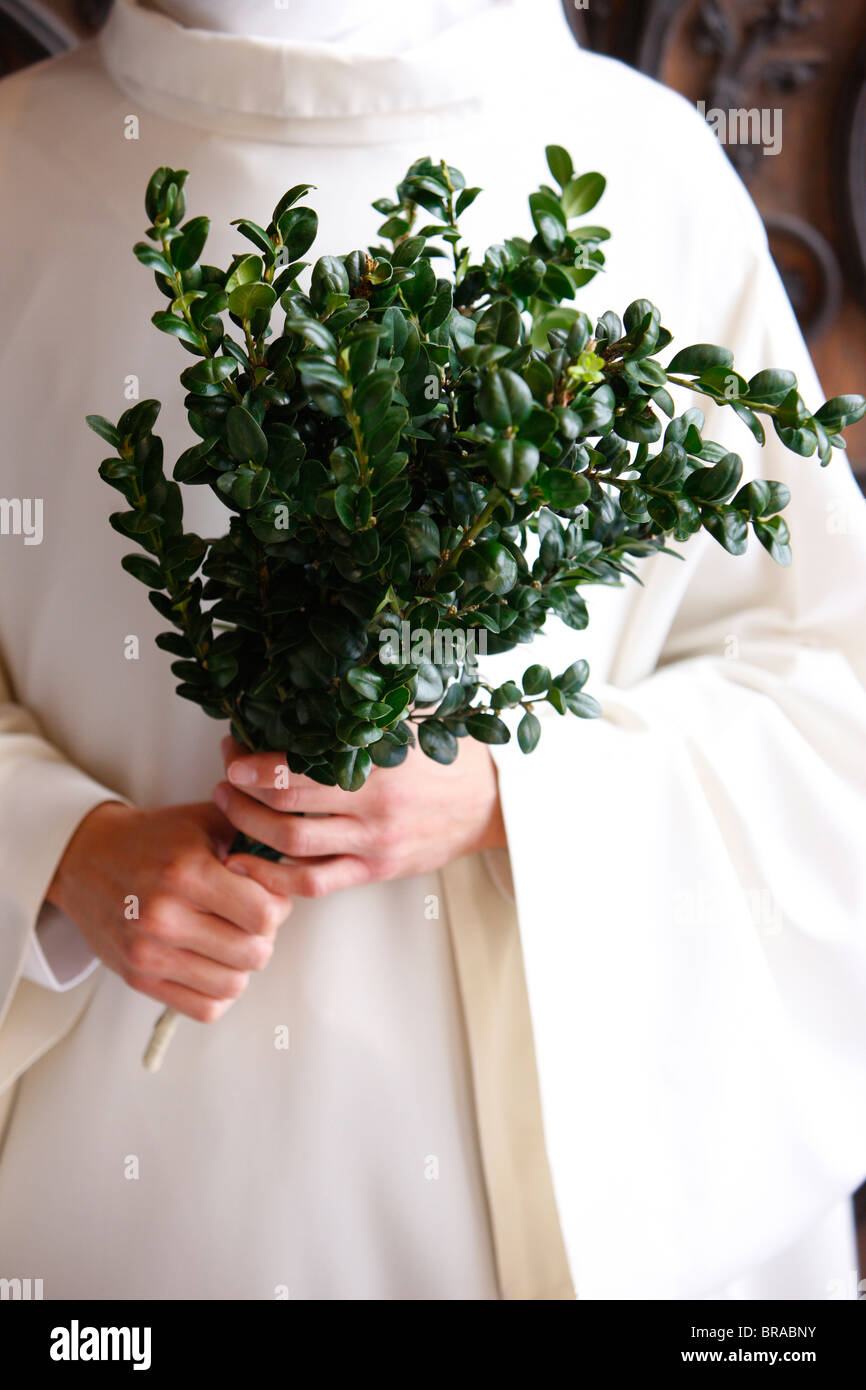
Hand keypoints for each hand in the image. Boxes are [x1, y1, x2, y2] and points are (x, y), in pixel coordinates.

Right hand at [46, 801, 290, 1021]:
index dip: (277, 905)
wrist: (86, 857)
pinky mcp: (139, 979)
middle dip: (263, 935)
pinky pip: (204, 1008)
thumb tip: (298, 863)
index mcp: (186, 872)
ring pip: (233, 985)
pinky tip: (212, 962)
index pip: (264, 914)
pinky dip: (218, 991)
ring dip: (241, 964)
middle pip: (254, 953)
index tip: (265, 893)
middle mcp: (164, 916)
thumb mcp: (205, 819)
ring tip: (229, 938)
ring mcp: (148, 953)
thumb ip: (254, 835)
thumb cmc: (156, 838)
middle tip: (248, 917)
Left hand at [212, 735, 506, 898]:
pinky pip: (314, 884)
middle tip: (223, 777)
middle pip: (286, 810)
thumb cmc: (452, 757)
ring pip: (293, 849)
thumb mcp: (414, 720)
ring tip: (227, 811)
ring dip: (249, 831)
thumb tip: (320, 675)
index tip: (232, 749)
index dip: (255, 763)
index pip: (300, 770)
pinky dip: (274, 878)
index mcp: (379, 768)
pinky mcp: (374, 871)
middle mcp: (372, 811)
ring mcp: (372, 846)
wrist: (494, 806)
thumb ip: (369, 708)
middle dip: (242, 794)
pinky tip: (247, 864)